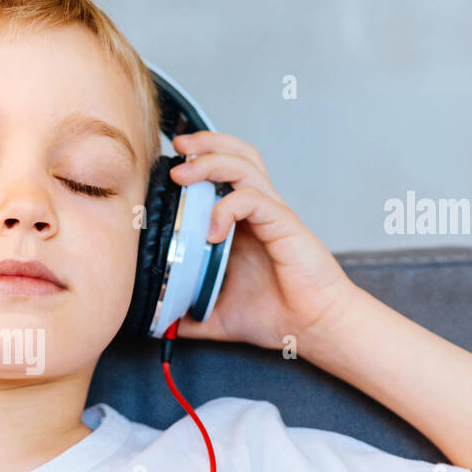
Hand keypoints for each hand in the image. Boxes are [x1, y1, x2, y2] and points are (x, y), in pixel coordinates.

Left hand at [167, 131, 356, 349]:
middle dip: (206, 143)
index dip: (199, 160)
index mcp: (243, 224)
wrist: (313, 328)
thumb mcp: (216, 316)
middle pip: (237, 155)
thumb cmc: (276, 316)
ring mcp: (273, 216)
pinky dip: (227, 207)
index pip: (223, 174)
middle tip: (177, 146)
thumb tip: (158, 321)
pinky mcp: (284, 226)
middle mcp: (259, 212)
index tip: (168, 165)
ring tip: (184, 173)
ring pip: (244, 167)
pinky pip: (253, 200)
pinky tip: (212, 231)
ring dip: (211, 162)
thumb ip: (187, 313)